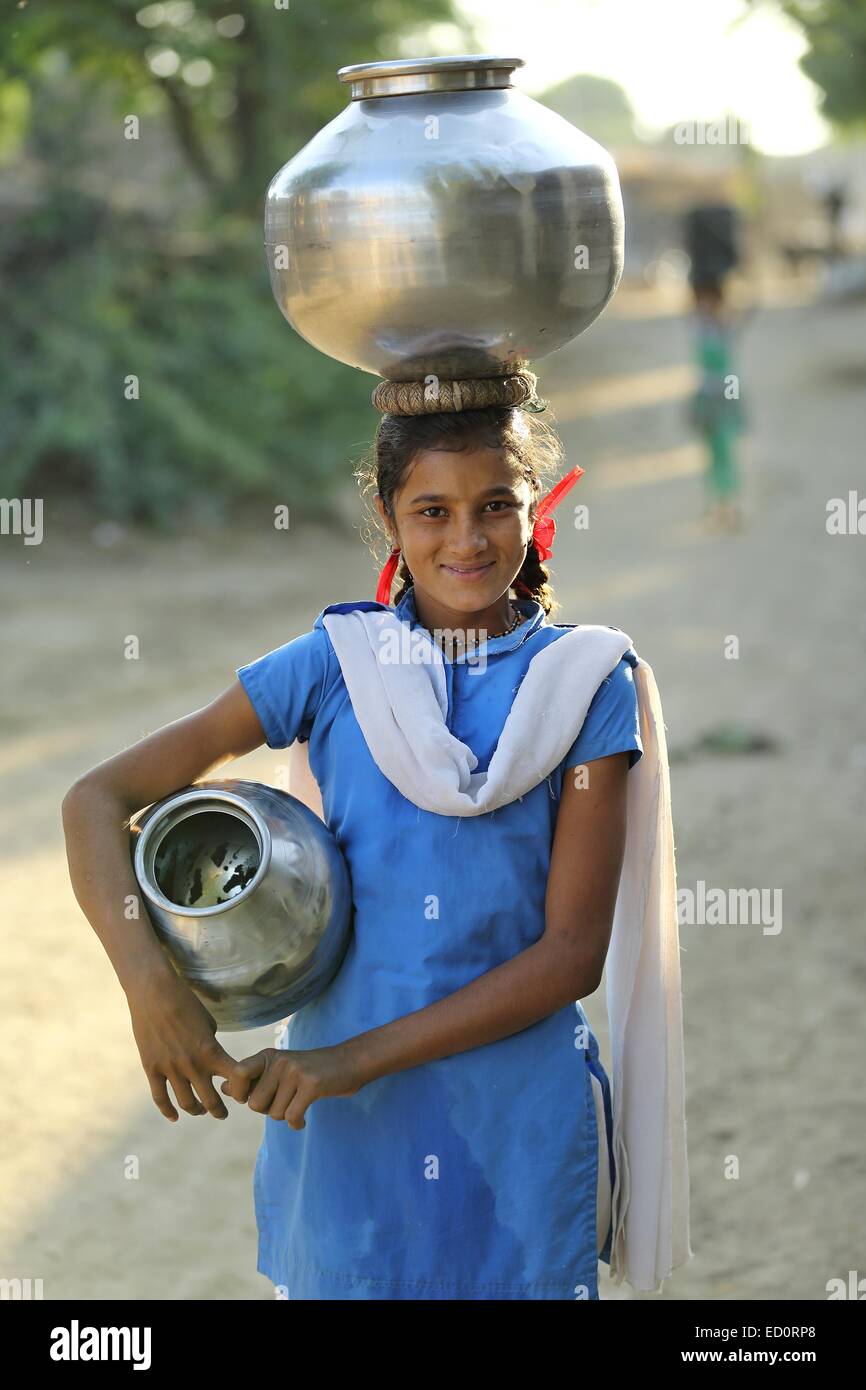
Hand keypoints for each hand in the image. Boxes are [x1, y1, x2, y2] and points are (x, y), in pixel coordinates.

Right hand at [127, 967, 237, 1121]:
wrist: (154, 993)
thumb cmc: (185, 1002)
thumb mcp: (208, 1022)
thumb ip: (212, 1045)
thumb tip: (212, 1060)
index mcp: (211, 1051)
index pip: (234, 1080)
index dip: (241, 1090)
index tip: (242, 1093)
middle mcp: (193, 1065)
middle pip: (210, 1099)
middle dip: (219, 1110)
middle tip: (223, 1114)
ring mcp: (171, 1069)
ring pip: (186, 1103)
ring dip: (196, 1110)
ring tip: (201, 1111)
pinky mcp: (152, 1068)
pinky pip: (160, 1097)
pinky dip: (167, 1111)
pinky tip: (174, 1117)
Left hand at [220, 1044, 363, 1129]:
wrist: (348, 1062)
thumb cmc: (309, 1069)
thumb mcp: (279, 1068)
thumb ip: (253, 1078)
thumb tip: (224, 1087)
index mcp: (267, 1056)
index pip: (237, 1073)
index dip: (239, 1092)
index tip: (252, 1097)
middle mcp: (279, 1061)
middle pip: (255, 1104)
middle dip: (268, 1110)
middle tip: (284, 1102)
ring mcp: (295, 1072)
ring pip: (275, 1113)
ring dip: (286, 1115)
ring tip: (298, 1104)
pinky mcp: (311, 1085)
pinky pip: (292, 1117)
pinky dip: (297, 1123)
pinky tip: (303, 1119)